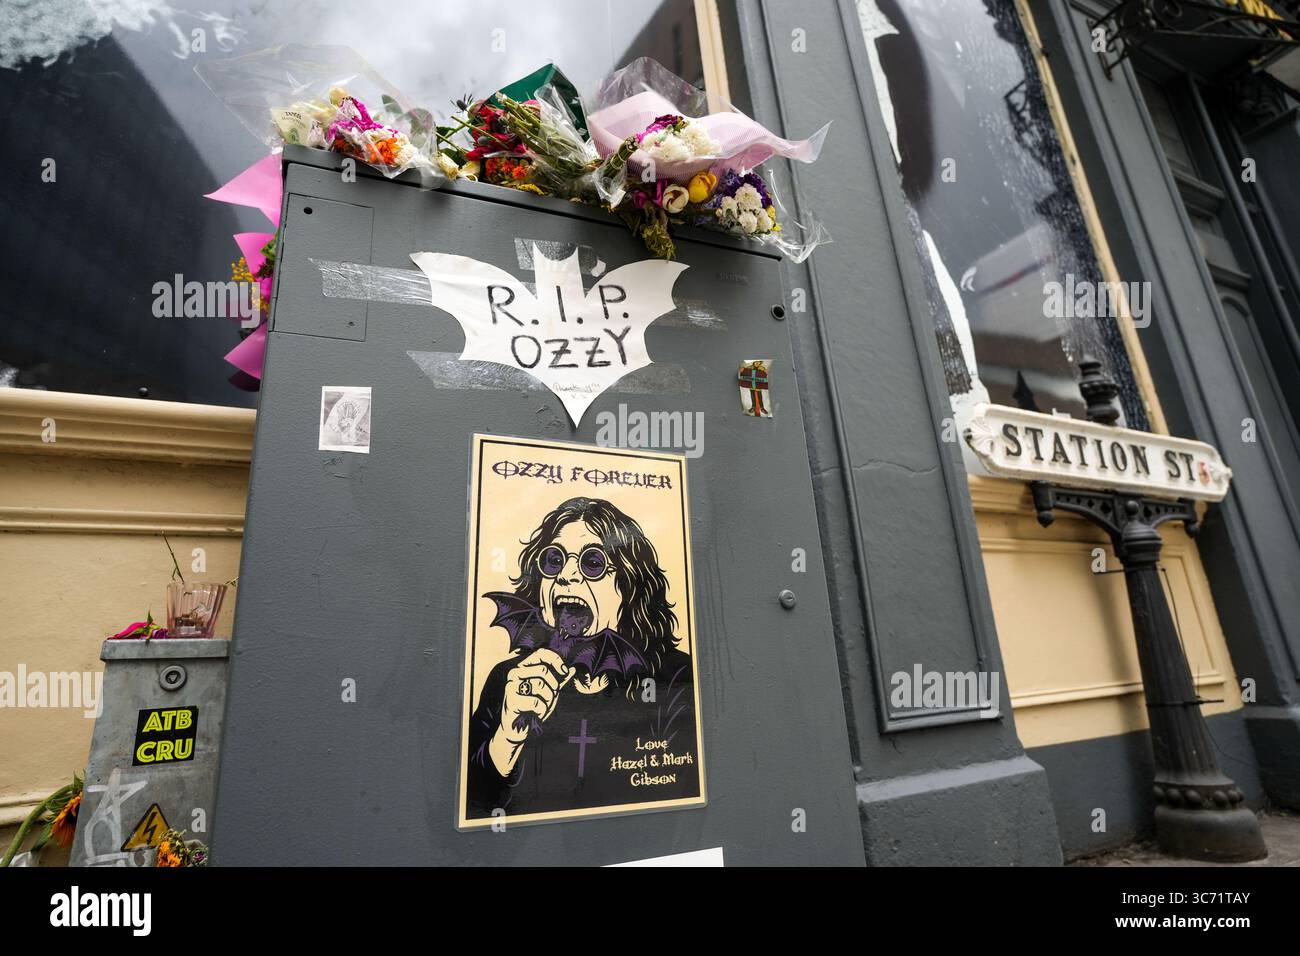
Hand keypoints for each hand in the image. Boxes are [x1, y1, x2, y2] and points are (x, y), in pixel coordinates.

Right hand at [489, 649, 572, 774]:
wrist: (516, 729)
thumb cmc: (532, 708)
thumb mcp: (548, 693)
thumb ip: (558, 682)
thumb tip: (572, 670)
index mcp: (524, 668)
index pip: (541, 653)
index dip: (555, 660)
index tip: (564, 671)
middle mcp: (515, 673)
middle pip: (543, 670)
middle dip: (553, 686)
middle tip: (550, 698)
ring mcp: (511, 686)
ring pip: (541, 686)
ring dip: (548, 700)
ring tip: (542, 707)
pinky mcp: (511, 700)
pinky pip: (536, 702)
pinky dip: (542, 710)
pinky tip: (536, 714)